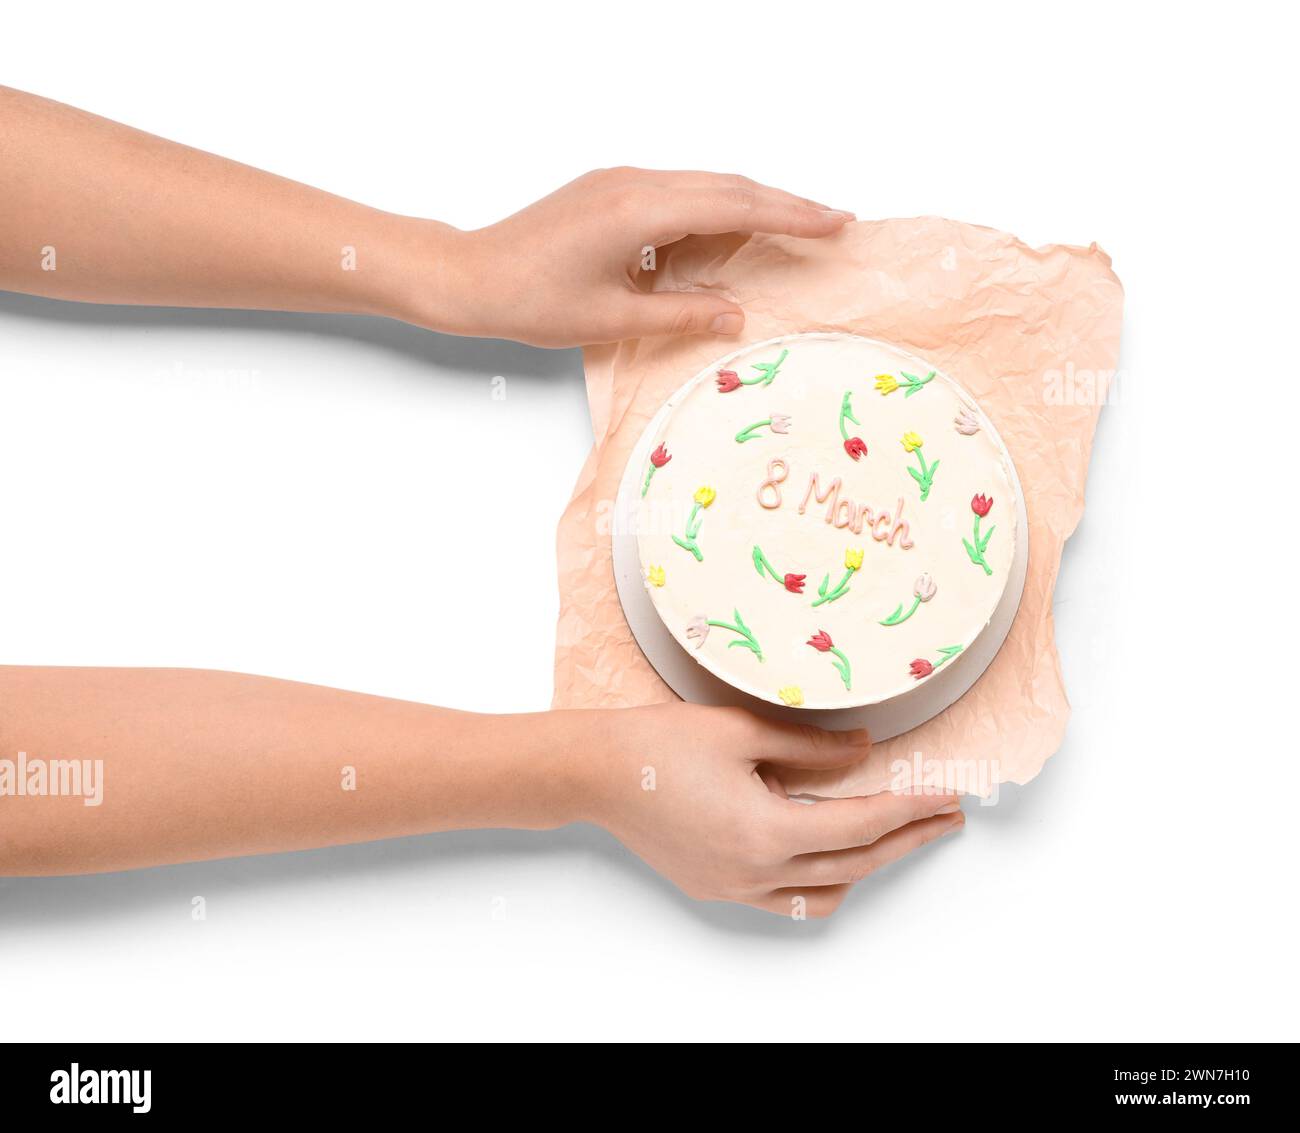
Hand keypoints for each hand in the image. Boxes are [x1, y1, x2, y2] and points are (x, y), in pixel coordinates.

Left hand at [412, 168, 853, 347]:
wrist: (470, 276)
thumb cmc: (531, 300)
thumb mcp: (614, 319)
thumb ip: (683, 313)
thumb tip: (737, 315)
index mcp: (641, 210)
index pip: (735, 204)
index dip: (791, 215)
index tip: (835, 223)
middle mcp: (636, 183)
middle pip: (728, 185)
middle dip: (785, 204)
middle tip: (834, 222)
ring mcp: (622, 180)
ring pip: (705, 185)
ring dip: (752, 204)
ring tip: (794, 228)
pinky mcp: (611, 189)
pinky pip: (678, 192)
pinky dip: (714, 209)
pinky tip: (730, 234)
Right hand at [579, 702, 963, 917]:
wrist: (596, 772)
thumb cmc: (660, 743)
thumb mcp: (743, 732)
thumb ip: (811, 747)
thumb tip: (864, 749)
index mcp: (765, 831)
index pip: (860, 824)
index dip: (909, 806)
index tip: (947, 792)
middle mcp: (754, 871)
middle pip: (854, 863)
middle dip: (906, 838)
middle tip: (946, 814)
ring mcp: (734, 887)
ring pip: (823, 892)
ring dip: (867, 865)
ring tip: (897, 833)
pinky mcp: (717, 887)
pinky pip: (786, 898)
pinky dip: (821, 880)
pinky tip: (831, 853)